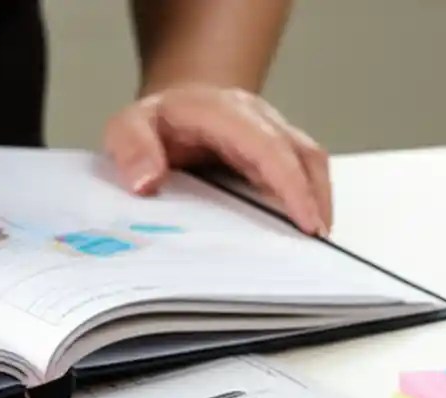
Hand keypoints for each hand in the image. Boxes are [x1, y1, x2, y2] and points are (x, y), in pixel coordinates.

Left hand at [104, 83, 331, 236]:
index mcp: (222, 111)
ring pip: (310, 162)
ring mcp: (272, 132)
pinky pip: (303, 171)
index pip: (267, 146)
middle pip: (302, 154)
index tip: (305, 220)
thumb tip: (146, 182)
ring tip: (315, 243)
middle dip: (315, 198)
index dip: (290, 184)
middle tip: (318, 243)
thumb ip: (132, 149)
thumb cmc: (155, 122)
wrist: (173, 106)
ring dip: (318, 200)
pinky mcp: (277, 150)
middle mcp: (257, 117)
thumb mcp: (127, 128)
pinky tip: (302, 230)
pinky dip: (309, 199)